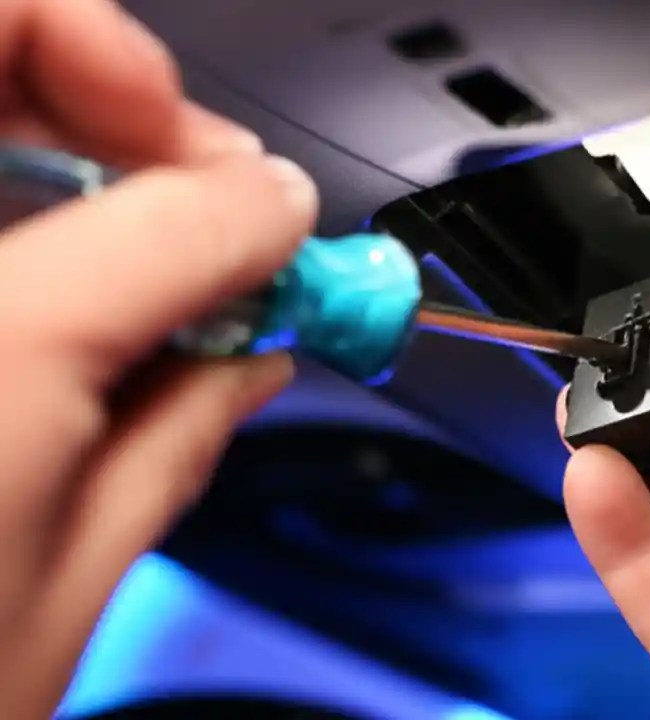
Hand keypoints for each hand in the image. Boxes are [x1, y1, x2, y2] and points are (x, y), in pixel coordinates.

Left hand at [0, 2, 316, 714]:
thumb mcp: (61, 605)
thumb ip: (173, 434)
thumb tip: (250, 339)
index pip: (164, 204)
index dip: (247, 194)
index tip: (277, 222)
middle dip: (117, 76)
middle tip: (190, 166)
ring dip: (36, 102)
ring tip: (109, 200)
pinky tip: (27, 255)